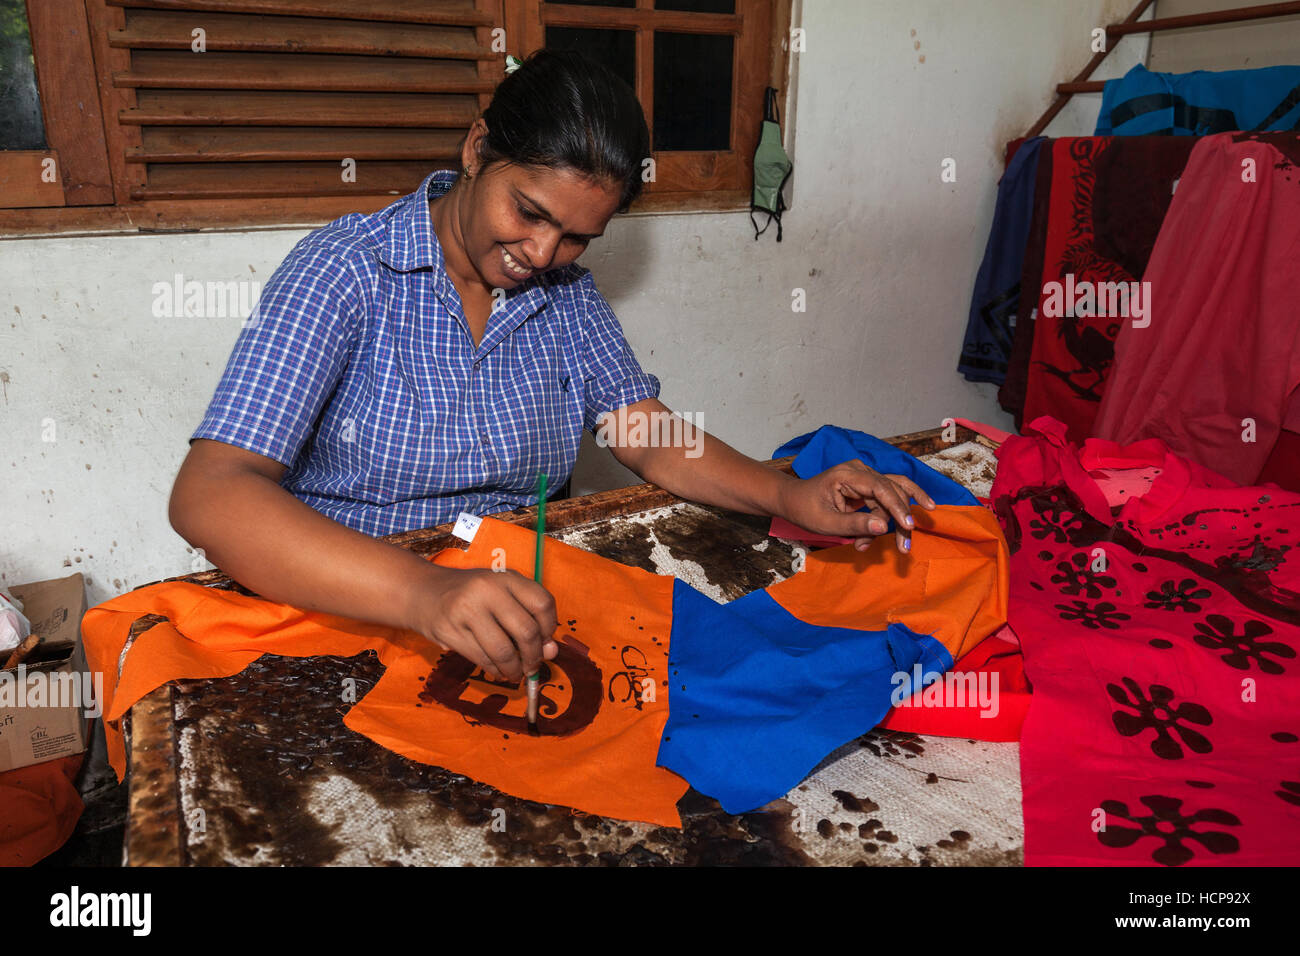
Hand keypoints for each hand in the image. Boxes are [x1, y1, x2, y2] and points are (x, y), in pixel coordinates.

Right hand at [415, 566, 558, 681]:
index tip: (545, 640)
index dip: (550, 628)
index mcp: (506, 578)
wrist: (422, 592)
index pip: (542, 603)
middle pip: (526, 632)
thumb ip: (528, 617)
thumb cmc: (471, 595)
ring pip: (504, 651)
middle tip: (533, 666)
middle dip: (534, 657)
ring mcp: (466, 610)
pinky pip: (483, 660)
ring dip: (515, 670)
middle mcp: (487, 590)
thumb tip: (551, 652)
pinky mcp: (450, 631)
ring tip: (516, 673)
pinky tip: (498, 670)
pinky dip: (496, 671)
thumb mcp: (501, 594)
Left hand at [778, 461, 936, 553]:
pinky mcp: (867, 486)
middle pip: (892, 492)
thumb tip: (883, 527)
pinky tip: (923, 511)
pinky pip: (887, 499)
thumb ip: (854, 525)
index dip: (897, 507)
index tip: (908, 526)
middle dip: (899, 521)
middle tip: (902, 548)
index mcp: (847, 474)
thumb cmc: (804, 509)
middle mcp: (860, 470)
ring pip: (893, 496)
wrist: (792, 500)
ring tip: (901, 546)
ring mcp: (865, 476)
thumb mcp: (826, 523)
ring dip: (897, 521)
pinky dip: (892, 516)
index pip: (881, 488)